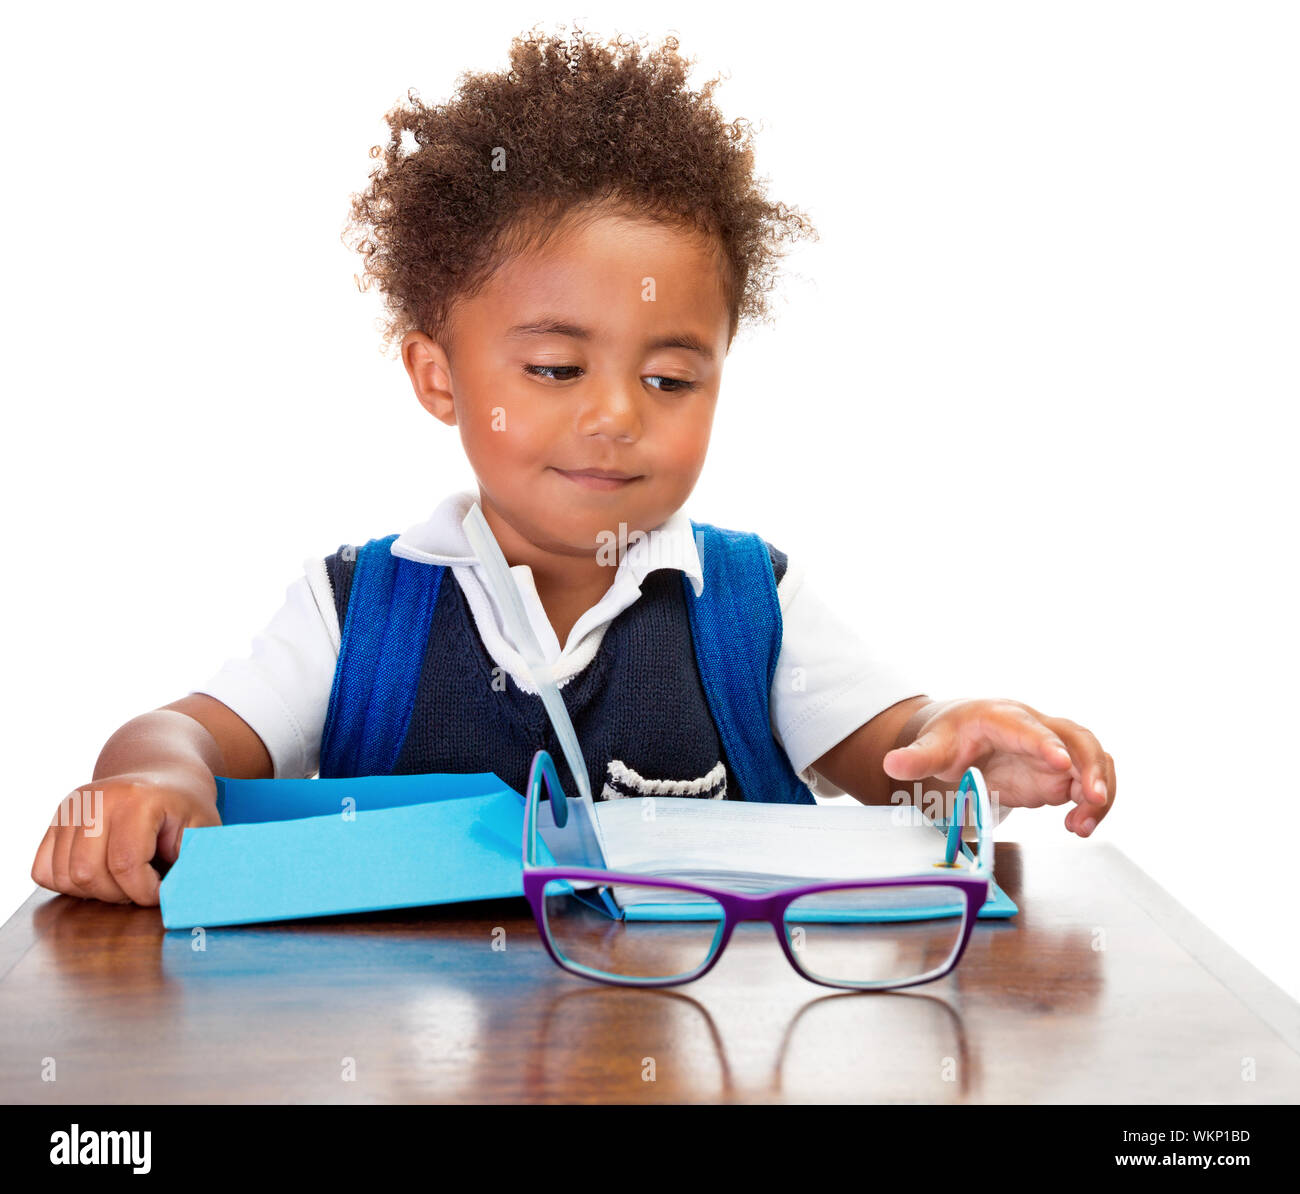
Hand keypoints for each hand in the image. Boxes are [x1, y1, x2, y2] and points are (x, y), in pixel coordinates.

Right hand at [31, 769, 220, 905]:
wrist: (163, 774)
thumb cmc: (185, 806)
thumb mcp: (204, 829)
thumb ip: (196, 863)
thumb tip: (185, 901)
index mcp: (137, 799)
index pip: (125, 865)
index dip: (144, 892)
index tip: (161, 892)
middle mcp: (97, 799)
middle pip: (88, 874)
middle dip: (118, 895)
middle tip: (142, 887)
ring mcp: (72, 808)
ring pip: (65, 877)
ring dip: (95, 892)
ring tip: (124, 879)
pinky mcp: (57, 819)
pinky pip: (43, 870)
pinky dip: (69, 884)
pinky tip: (100, 873)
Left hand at [881, 699, 1115, 837]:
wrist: (965, 734)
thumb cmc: (951, 735)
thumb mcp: (933, 746)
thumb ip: (917, 758)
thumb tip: (891, 764)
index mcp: (1001, 716)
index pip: (1028, 727)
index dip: (1045, 743)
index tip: (1060, 764)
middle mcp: (1036, 726)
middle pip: (1076, 737)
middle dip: (1089, 766)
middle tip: (1092, 799)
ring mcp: (1053, 748)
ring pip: (1092, 757)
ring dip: (1097, 789)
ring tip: (1082, 825)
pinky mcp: (1061, 771)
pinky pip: (1089, 780)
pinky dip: (1092, 803)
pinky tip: (1078, 826)